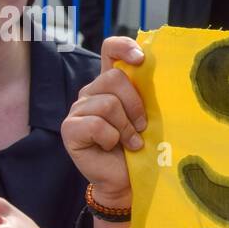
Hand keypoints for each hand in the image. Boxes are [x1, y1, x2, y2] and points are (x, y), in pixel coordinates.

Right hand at [61, 35, 147, 210]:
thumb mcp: (147, 117)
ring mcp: (78, 110)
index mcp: (109, 84)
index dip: (123, 47)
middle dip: (135, 104)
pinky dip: (112, 138)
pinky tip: (114, 147)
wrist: (127, 181)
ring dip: (126, 127)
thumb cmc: (140, 149)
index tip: (141, 58)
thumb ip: (146, 95)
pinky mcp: (70, 129)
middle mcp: (91, 92)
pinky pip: (97, 125)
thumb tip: (158, 71)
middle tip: (143, 126)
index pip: (110, 50)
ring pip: (108, 104)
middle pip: (114, 78)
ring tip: (131, 142)